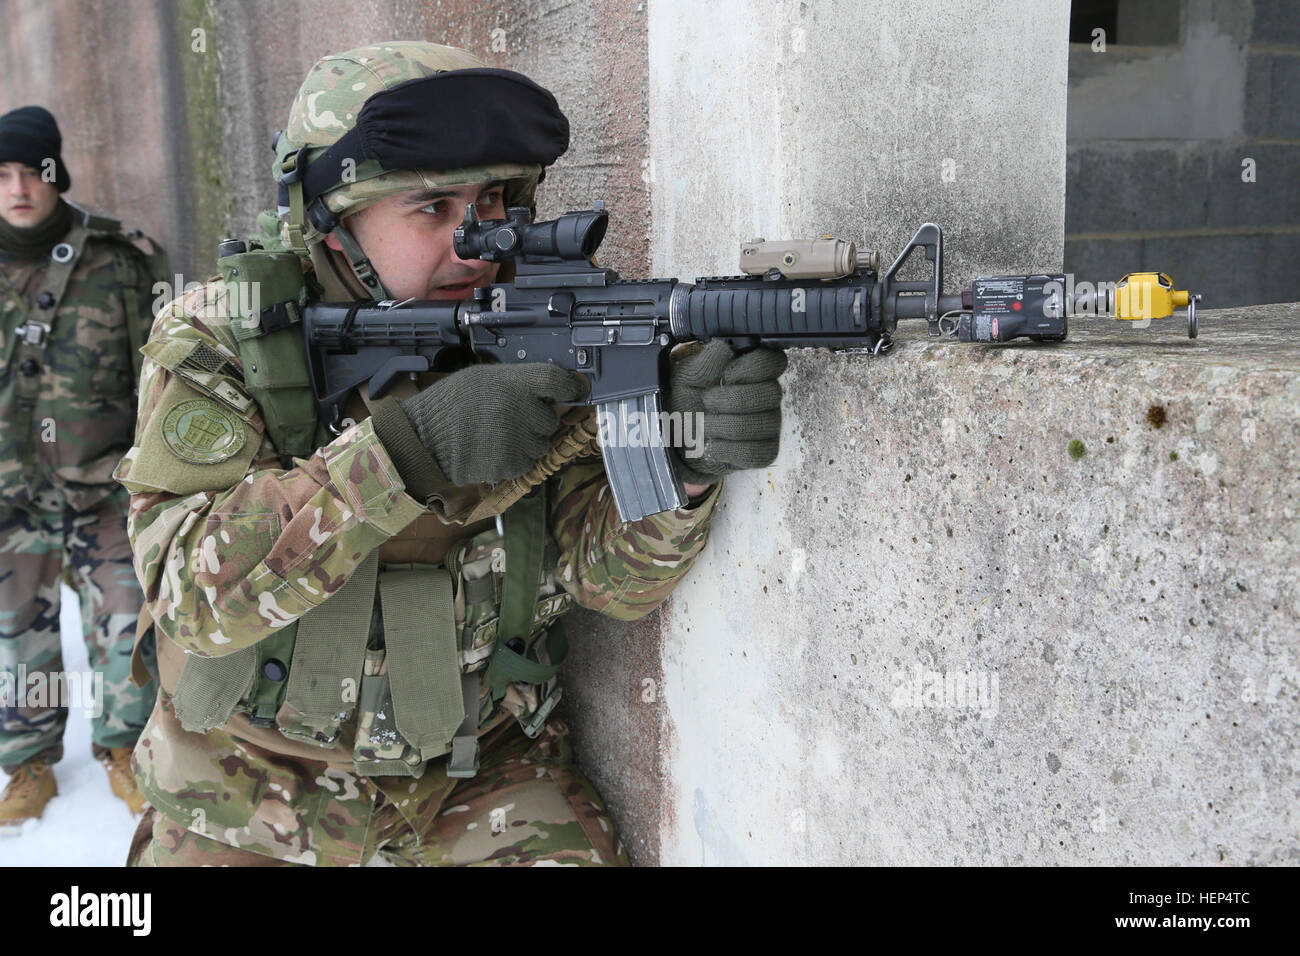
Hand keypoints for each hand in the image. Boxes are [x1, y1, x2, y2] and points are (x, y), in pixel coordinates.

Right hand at [399, 363, 587, 485]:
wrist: (424, 438)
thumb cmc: (450, 404)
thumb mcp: (483, 378)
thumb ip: (517, 382)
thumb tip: (548, 390)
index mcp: (512, 384)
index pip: (557, 380)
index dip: (571, 385)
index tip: (577, 390)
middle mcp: (519, 411)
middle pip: (550, 418)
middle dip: (537, 419)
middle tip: (512, 417)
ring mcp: (516, 440)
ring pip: (541, 443)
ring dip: (528, 441)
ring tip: (499, 435)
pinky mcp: (510, 465)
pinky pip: (527, 462)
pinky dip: (516, 459)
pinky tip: (494, 449)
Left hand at [666, 341, 786, 486]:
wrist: (677, 438)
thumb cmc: (687, 402)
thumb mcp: (687, 377)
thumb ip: (704, 362)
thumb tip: (724, 349)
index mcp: (752, 371)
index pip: (774, 361)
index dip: (751, 368)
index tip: (727, 375)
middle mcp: (767, 396)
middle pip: (772, 393)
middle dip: (732, 399)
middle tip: (707, 401)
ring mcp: (769, 424)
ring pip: (764, 423)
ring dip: (725, 425)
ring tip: (705, 424)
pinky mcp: (765, 451)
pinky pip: (757, 452)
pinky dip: (729, 449)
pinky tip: (714, 445)